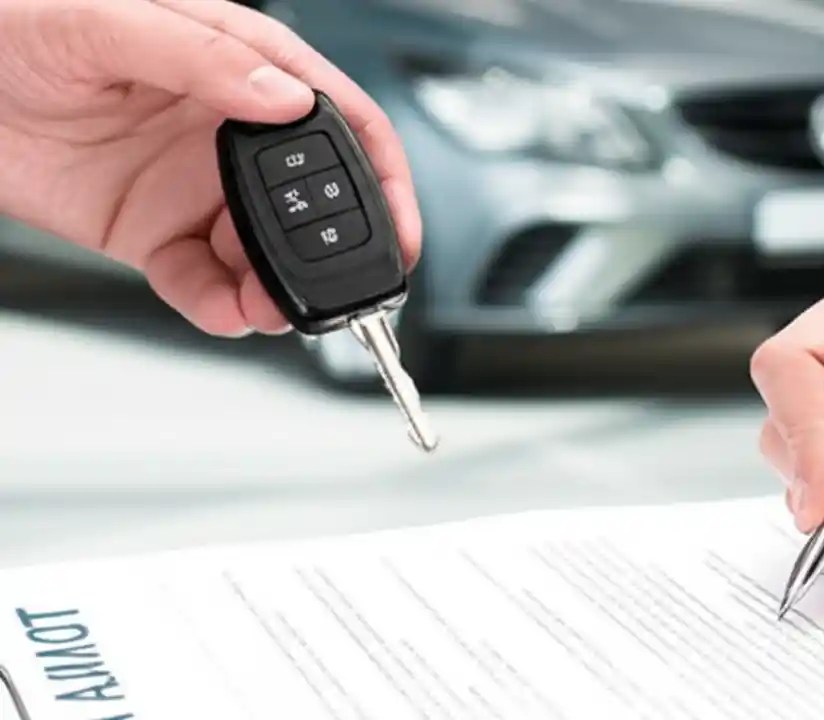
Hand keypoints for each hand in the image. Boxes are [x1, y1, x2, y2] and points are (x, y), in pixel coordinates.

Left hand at [0, 0, 420, 335]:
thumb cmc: (14, 24)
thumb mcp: (113, 21)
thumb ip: (205, 59)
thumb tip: (285, 100)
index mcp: (238, 67)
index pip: (338, 119)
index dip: (382, 176)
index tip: (399, 227)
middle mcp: (227, 132)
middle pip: (312, 199)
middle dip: (334, 249)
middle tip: (337, 285)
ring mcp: (194, 186)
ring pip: (262, 251)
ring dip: (278, 287)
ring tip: (271, 307)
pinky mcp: (152, 232)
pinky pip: (201, 279)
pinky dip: (218, 305)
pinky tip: (224, 309)